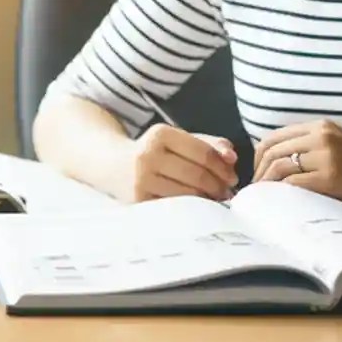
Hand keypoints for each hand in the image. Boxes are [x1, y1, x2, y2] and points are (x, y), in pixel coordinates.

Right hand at [119, 124, 239, 202]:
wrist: (110, 164)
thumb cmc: (153, 152)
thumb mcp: (177, 140)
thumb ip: (208, 144)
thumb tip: (232, 156)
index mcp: (160, 134)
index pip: (204, 153)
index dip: (223, 167)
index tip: (232, 176)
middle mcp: (148, 155)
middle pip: (198, 175)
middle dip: (219, 186)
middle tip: (226, 191)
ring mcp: (141, 179)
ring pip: (189, 194)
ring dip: (208, 199)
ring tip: (213, 198)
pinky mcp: (138, 200)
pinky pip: (176, 207)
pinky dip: (192, 207)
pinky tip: (195, 205)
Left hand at [254, 119, 341, 216]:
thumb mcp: (335, 145)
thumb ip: (306, 144)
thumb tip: (268, 157)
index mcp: (321, 125)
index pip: (273, 137)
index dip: (257, 156)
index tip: (257, 171)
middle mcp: (321, 137)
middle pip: (272, 151)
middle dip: (258, 171)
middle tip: (255, 188)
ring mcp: (326, 157)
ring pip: (278, 166)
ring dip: (265, 183)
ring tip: (263, 196)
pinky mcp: (330, 178)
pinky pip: (292, 183)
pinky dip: (279, 192)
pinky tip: (277, 200)